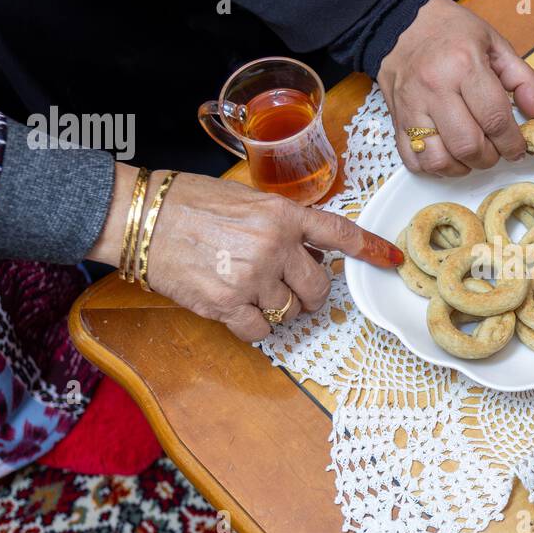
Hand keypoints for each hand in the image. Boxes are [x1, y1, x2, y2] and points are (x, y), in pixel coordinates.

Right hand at [89, 166, 400, 341]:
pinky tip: (236, 308)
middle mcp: (274, 245)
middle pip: (318, 288)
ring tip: (247, 289)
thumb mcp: (247, 202)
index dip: (370, 248)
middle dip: (308, 294)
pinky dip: (254, 326)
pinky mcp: (228, 303)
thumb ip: (281, 225)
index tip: (392, 259)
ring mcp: (253, 276)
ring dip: (276, 308)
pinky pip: (262, 331)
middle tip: (287, 288)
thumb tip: (306, 253)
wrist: (142, 217)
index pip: (338, 233)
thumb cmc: (188, 204)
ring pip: (290, 311)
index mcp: (282, 214)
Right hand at [378, 0, 533, 176]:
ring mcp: (412, 106)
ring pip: (439, 160)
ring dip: (462, 167)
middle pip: (468, 145)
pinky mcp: (397, 119)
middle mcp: (435, 87)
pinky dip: (435, 168)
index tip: (518, 148)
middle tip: (495, 150)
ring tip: (472, 155)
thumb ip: (524, 81)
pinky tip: (448, 155)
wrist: (400, 22)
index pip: (495, 119)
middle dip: (490, 157)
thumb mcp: (495, 44)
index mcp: (464, 64)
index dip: (512, 143)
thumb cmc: (450, 31)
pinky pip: (414, 160)